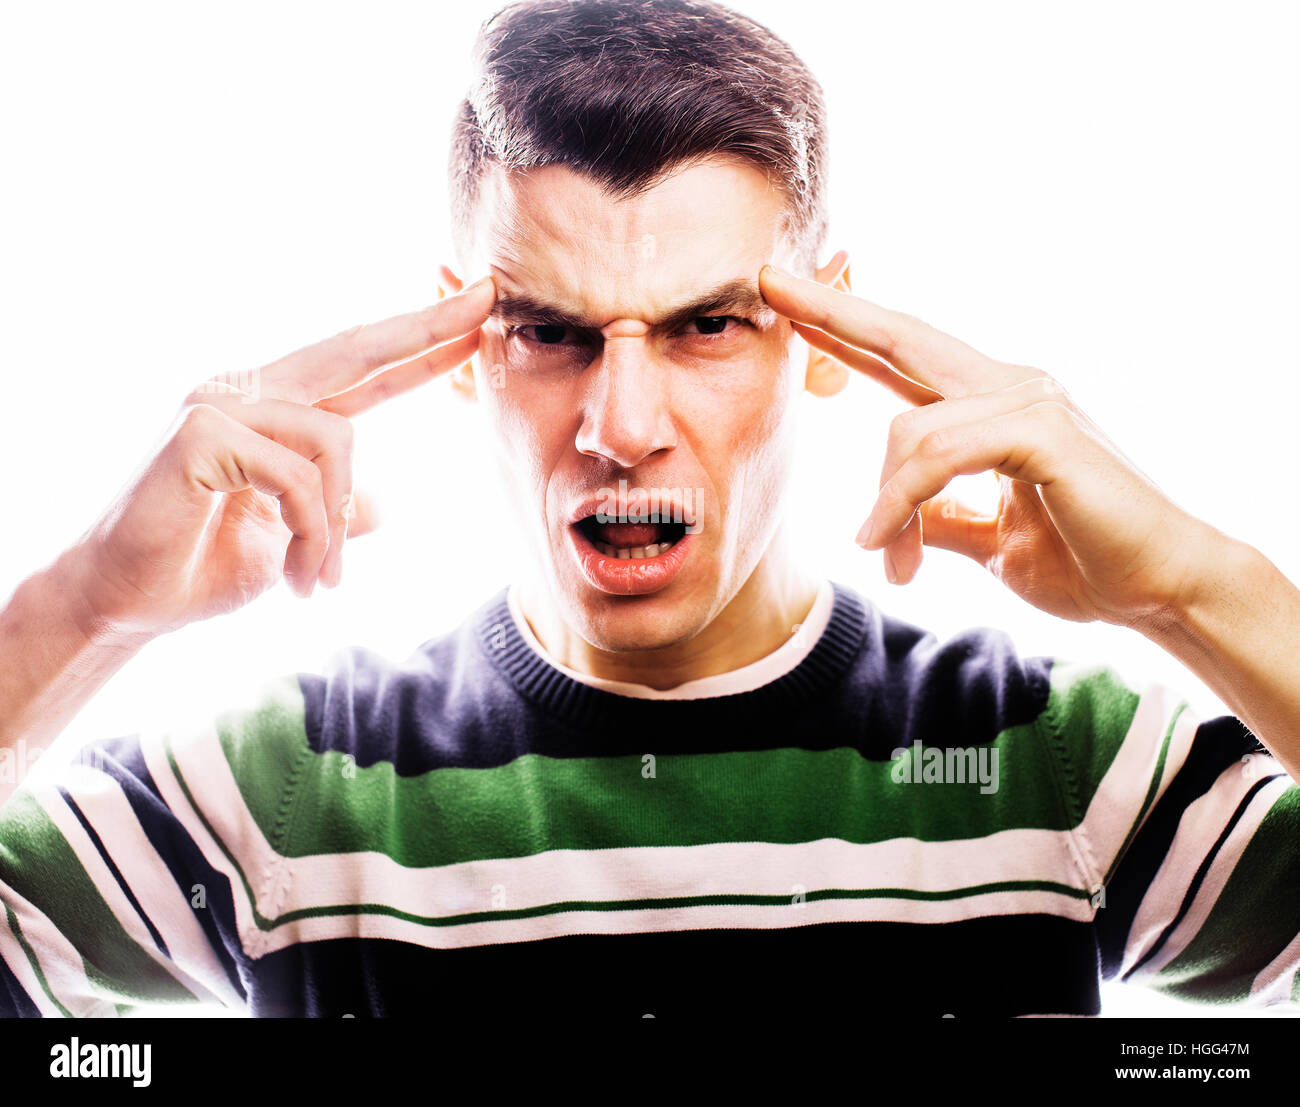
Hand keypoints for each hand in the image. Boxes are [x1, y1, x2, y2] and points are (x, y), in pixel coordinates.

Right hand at [67, 276, 494, 638]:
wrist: (126, 602)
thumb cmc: (203, 565)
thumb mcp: (296, 540)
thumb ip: (338, 512)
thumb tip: (385, 502)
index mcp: (274, 410)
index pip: (359, 369)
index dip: (418, 344)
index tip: (475, 318)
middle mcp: (248, 391)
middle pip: (354, 348)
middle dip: (426, 327)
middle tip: (488, 298)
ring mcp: (219, 404)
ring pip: (336, 441)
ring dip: (338, 527)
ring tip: (319, 581)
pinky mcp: (199, 433)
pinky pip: (298, 476)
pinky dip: (312, 532)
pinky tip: (295, 573)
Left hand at [759, 262, 1218, 628]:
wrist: (1161, 589)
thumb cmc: (1083, 560)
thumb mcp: (985, 541)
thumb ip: (938, 520)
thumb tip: (892, 526)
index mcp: (991, 405)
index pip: (905, 357)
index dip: (847, 329)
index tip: (790, 303)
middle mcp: (1009, 386)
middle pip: (903, 338)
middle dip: (832, 309)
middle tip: (765, 280)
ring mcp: (1031, 400)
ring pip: (910, 429)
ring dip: (885, 505)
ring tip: (888, 561)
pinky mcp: (1045, 431)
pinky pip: (942, 453)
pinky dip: (903, 500)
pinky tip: (890, 546)